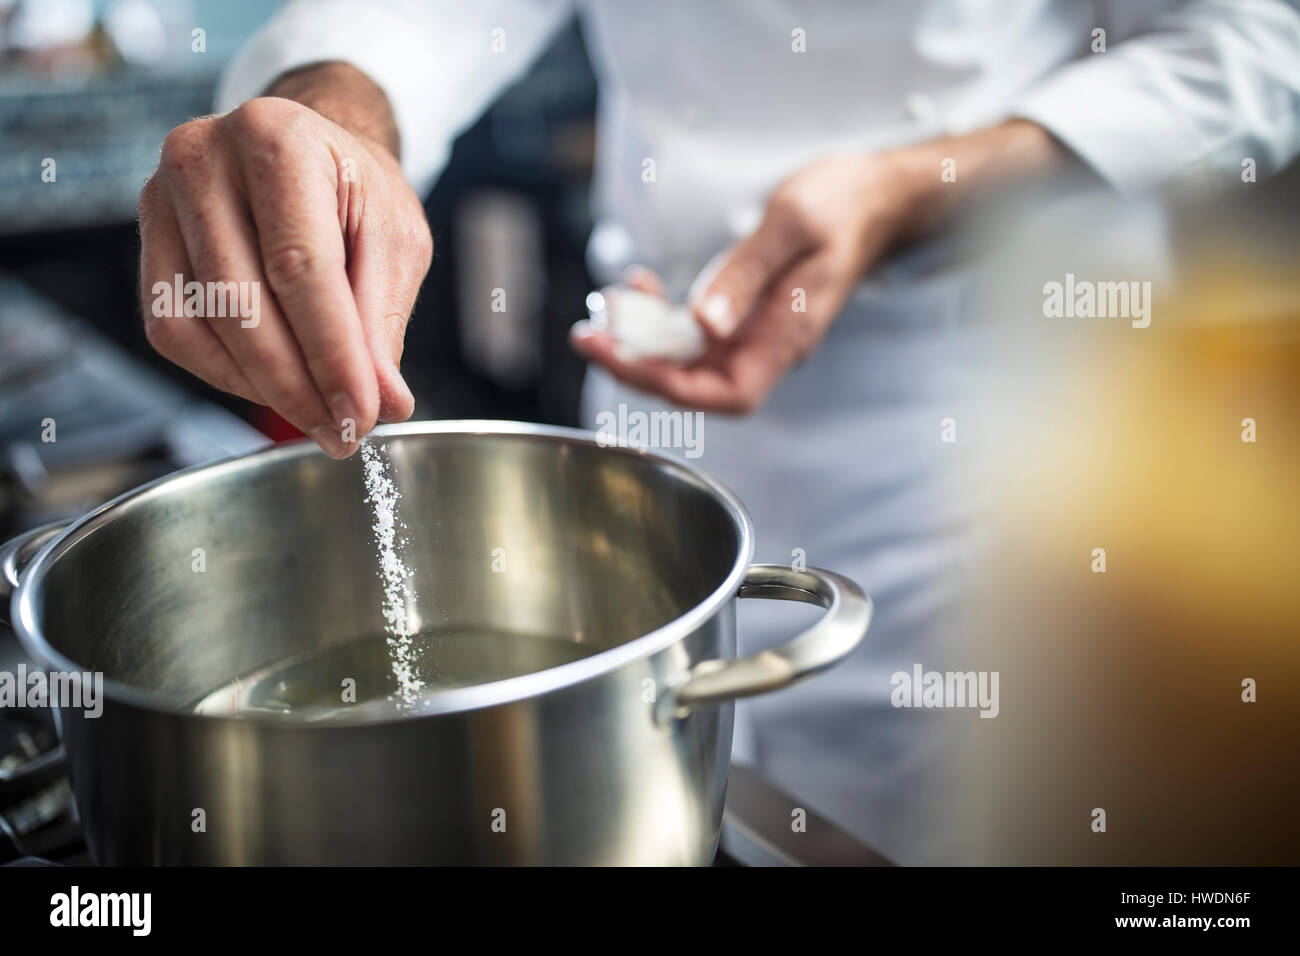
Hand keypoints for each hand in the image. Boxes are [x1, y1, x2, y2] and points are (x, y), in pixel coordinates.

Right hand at [138, 80, 431, 457]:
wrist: (309, 152)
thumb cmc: (354, 190)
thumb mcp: (394, 240)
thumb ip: (383, 319)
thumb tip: (385, 401)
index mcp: (277, 138)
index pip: (300, 266)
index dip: (332, 353)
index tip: (362, 415)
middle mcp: (202, 158)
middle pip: (242, 302)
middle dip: (298, 386)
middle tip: (344, 431)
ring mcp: (161, 199)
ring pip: (201, 325)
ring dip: (263, 387)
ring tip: (319, 413)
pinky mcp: (146, 242)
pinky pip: (174, 331)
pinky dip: (226, 373)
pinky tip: (273, 383)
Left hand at [572, 120, 1065, 413]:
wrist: (875, 197)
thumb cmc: (844, 205)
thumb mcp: (792, 225)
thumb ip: (745, 275)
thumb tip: (703, 324)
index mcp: (788, 335)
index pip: (725, 393)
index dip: (669, 385)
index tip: (622, 355)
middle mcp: (769, 346)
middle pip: (696, 385)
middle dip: (637, 365)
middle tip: (589, 334)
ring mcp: (755, 333)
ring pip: (689, 361)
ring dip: (641, 342)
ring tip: (604, 309)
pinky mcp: (744, 315)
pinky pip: (695, 333)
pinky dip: (660, 318)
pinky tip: (638, 290)